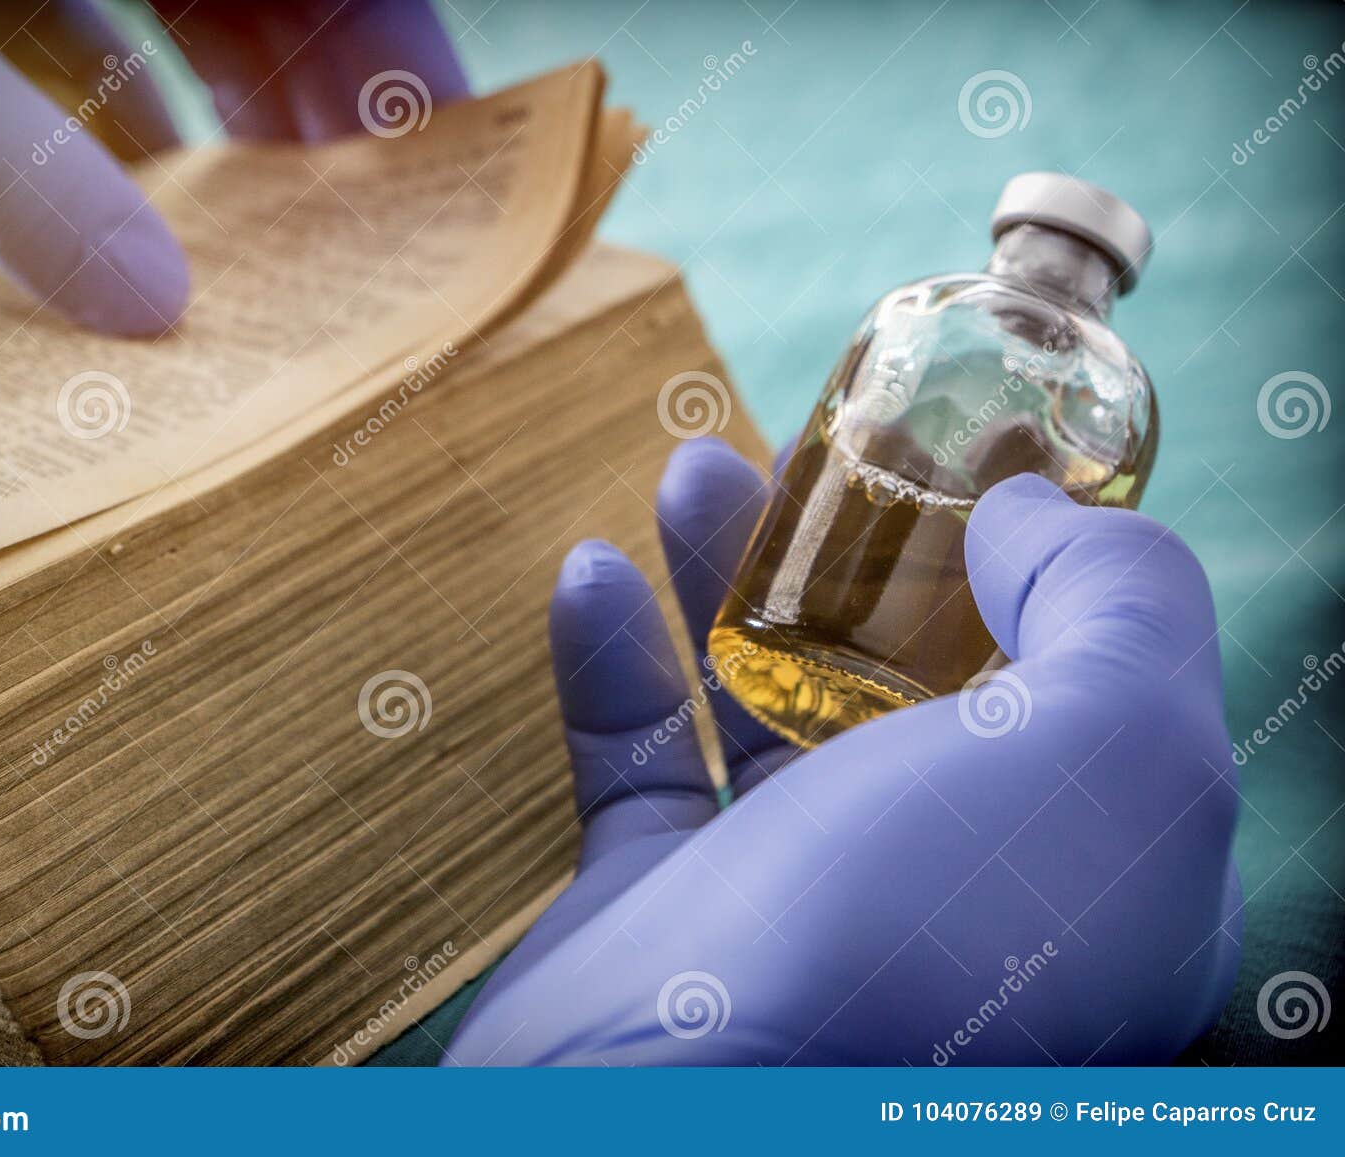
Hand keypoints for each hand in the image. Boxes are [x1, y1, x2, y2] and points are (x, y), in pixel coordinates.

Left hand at [0, 0, 464, 333]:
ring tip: (260, 260)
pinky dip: (103, 118)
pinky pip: (75, 29)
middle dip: (320, 118)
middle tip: (360, 250)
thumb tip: (143, 314)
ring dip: (219, 133)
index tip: (444, 174)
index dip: (404, 60)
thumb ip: (5, 157)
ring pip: (183, 15)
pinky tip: (122, 219)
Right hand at [445, 438, 1241, 1064]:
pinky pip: (637, 765)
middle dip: (865, 551)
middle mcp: (948, 892)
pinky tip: (590, 574)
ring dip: (728, 578)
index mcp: (1088, 870)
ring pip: (766, 703)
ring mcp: (791, 906)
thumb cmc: (922, 944)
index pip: (1084, 683)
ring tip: (691, 469)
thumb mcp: (1114, 752)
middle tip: (817, 448)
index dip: (1039, 554)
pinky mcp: (654, 914)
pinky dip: (612, 663)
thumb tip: (1031, 515)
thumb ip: (1122, 603)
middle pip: (910, 677)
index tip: (974, 447)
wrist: (671, 1119)